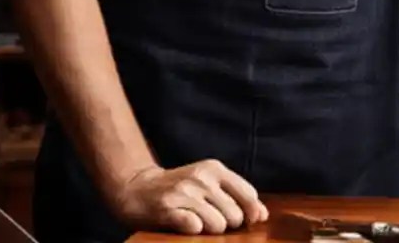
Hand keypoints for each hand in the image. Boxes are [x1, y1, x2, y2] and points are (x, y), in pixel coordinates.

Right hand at [108, 160, 269, 234]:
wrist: (135, 189)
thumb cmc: (179, 190)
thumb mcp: (208, 184)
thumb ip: (238, 196)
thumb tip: (263, 215)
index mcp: (214, 168)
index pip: (249, 196)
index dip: (247, 214)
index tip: (232, 216)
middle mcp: (200, 177)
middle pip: (235, 216)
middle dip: (226, 224)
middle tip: (206, 217)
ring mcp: (183, 192)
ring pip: (218, 226)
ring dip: (208, 230)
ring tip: (194, 221)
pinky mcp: (168, 208)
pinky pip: (195, 227)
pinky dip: (193, 230)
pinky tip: (184, 224)